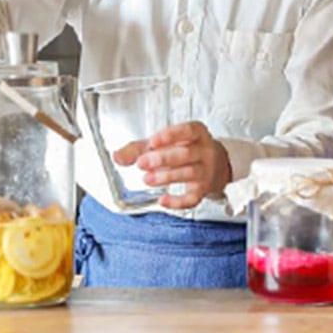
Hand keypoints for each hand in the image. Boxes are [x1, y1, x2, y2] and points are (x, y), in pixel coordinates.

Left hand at [112, 121, 232, 209]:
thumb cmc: (185, 150)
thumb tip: (117, 156)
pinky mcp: (203, 190)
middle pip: (186, 154)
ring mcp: (206, 171)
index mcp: (196, 133)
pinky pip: (193, 197)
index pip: (188, 130)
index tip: (153, 140)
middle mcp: (204, 151)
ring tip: (147, 179)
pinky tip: (163, 200)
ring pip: (189, 174)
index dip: (171, 135)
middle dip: (163, 159)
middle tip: (142, 163)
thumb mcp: (164, 143)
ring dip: (166, 177)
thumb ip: (138, 148)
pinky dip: (178, 202)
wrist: (215, 165)